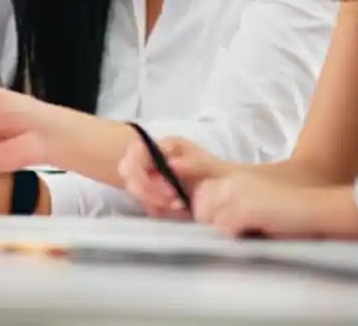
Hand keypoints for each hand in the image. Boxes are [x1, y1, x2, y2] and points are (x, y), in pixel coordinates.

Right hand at [117, 137, 231, 217]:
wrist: (230, 196)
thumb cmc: (221, 176)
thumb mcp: (213, 167)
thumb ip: (195, 163)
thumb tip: (171, 164)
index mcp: (164, 148)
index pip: (135, 151)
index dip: (142, 170)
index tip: (169, 188)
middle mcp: (152, 160)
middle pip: (127, 171)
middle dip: (148, 189)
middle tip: (174, 198)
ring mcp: (150, 178)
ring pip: (135, 190)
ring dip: (156, 201)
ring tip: (181, 205)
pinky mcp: (153, 196)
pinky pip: (145, 204)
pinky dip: (159, 210)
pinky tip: (179, 210)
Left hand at [194, 173, 348, 238]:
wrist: (320, 209)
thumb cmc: (291, 216)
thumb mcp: (255, 207)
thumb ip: (229, 212)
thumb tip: (210, 231)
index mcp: (232, 180)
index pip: (200, 196)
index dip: (207, 215)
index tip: (222, 230)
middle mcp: (230, 183)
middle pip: (200, 209)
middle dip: (212, 226)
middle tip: (236, 236)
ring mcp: (235, 194)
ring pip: (210, 222)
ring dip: (224, 235)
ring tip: (248, 237)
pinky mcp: (245, 208)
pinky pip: (225, 230)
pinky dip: (236, 240)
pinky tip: (255, 238)